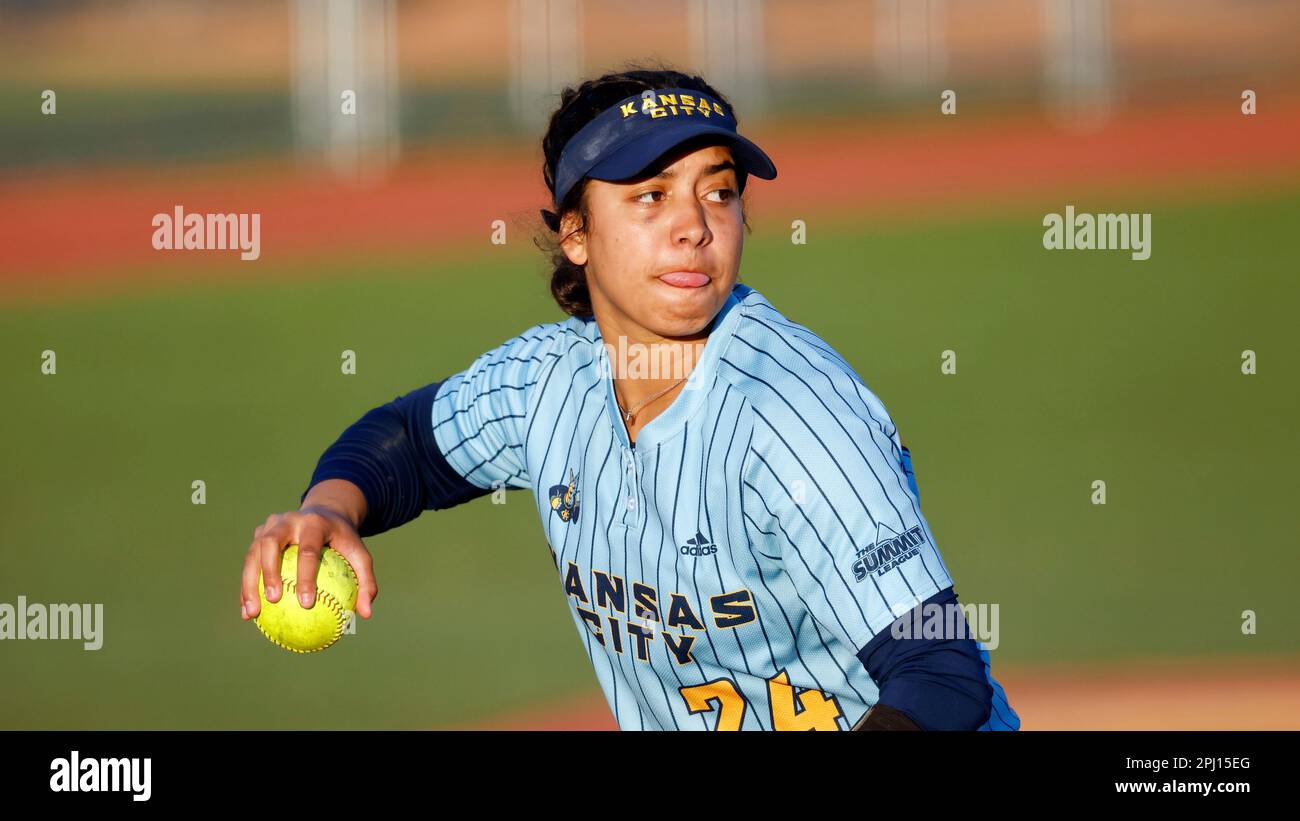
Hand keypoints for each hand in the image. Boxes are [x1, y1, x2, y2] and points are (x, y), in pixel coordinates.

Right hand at [240, 506, 377, 621]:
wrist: (324, 513)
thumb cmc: (343, 540)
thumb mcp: (360, 555)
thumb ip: (366, 582)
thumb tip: (366, 613)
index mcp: (315, 523)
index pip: (308, 550)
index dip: (306, 576)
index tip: (306, 603)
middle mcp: (288, 520)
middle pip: (271, 543)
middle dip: (269, 572)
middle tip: (274, 601)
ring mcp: (270, 525)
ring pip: (253, 553)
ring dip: (249, 583)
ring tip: (253, 613)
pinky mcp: (258, 533)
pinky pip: (249, 562)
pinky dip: (246, 586)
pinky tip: (248, 612)